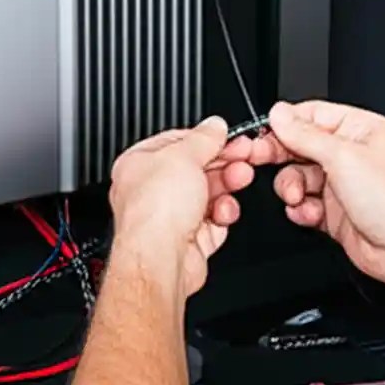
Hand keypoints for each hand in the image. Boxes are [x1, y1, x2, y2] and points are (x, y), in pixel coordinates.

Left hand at [108, 117, 256, 296]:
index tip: (229, 137)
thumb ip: (203, 138)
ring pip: (207, 195)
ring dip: (227, 187)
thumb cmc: (154, 210)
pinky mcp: (188, 241)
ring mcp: (169, 217)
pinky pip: (213, 222)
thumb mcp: (183, 156)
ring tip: (240, 178)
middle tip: (244, 156)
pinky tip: (224, 211)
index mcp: (140, 164)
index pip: (177, 143)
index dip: (205, 139)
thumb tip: (214, 126)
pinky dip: (223, 215)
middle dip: (223, 163)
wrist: (161, 259)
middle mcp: (151, 190)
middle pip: (196, 169)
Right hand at [220, 101, 384, 288]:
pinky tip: (307, 213)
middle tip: (259, 161)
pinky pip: (303, 203)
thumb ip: (306, 134)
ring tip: (296, 197)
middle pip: (299, 146)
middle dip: (280, 156)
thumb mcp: (343, 157)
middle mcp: (350, 155)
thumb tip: (280, 114)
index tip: (262, 133)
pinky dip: (299, 209)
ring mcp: (341, 184)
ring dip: (290, 188)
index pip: (311, 115)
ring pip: (296, 177)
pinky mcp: (334, 212)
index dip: (285, 124)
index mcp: (359, 130)